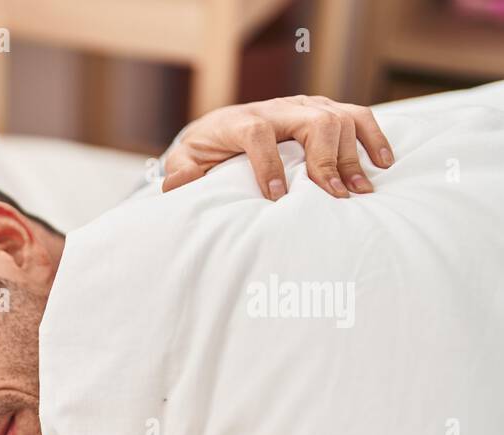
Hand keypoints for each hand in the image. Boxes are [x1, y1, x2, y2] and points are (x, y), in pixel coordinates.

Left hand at [162, 95, 394, 200]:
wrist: (219, 128)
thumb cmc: (204, 152)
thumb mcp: (184, 163)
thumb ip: (180, 173)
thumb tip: (180, 185)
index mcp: (240, 121)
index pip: (258, 133)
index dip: (268, 164)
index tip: (276, 197)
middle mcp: (276, 108)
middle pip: (313, 122)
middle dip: (327, 160)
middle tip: (336, 196)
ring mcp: (303, 107)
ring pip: (339, 118)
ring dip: (354, 154)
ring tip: (361, 190)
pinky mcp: (322, 111)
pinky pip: (356, 116)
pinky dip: (373, 136)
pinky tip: (384, 162)